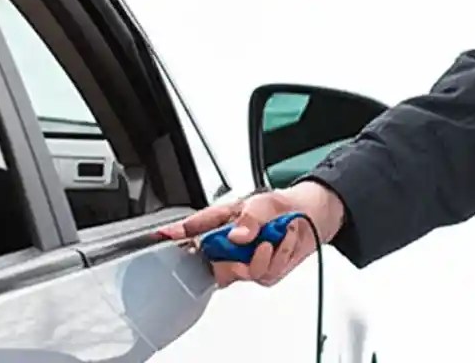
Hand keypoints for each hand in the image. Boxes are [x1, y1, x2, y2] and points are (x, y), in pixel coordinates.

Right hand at [157, 181, 345, 288]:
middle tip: (248, 241)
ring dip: (264, 253)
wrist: (310, 217)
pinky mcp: (263, 273)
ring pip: (242, 272)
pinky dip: (279, 256)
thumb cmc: (280, 206)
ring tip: (275, 234)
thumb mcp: (263, 202)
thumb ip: (249, 218)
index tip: (164, 236)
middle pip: (212, 264)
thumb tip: (236, 236)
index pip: (192, 230)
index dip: (175, 235)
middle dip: (231, 258)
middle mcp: (228, 245)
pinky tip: (283, 242)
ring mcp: (245, 261)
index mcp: (221, 223)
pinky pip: (265, 273)